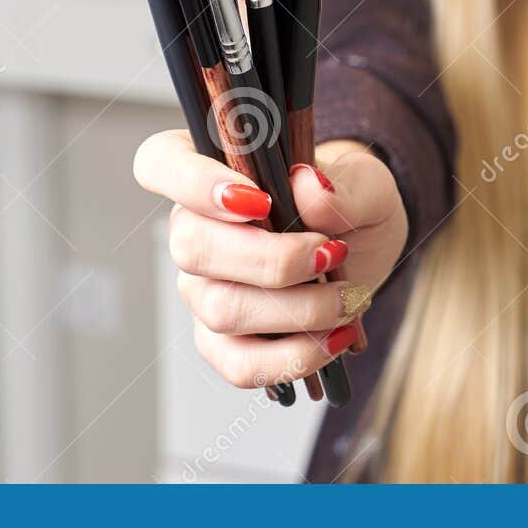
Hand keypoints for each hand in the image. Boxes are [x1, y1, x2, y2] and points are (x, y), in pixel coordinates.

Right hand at [133, 131, 407, 389]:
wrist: (364, 251)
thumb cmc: (348, 204)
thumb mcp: (367, 182)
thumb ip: (343, 185)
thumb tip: (307, 186)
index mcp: (208, 166)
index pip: (160, 163)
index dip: (194, 183)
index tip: (261, 200)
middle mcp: (193, 228)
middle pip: (192, 248)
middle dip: (273, 260)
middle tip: (333, 253)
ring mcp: (202, 288)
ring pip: (222, 309)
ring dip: (299, 311)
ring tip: (349, 298)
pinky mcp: (222, 342)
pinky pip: (239, 364)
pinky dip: (294, 357)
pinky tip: (335, 338)